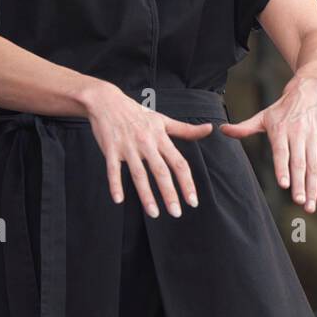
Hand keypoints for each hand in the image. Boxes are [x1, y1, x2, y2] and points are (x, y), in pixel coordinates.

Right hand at [83, 83, 212, 217]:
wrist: (107, 102)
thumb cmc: (137, 113)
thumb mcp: (163, 120)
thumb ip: (186, 129)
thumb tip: (209, 129)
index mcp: (160, 138)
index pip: (178, 163)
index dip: (187, 183)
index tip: (193, 201)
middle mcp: (146, 143)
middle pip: (161, 172)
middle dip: (170, 194)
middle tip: (177, 213)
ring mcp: (128, 147)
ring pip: (139, 174)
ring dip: (146, 195)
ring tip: (154, 214)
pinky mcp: (110, 150)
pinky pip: (113, 170)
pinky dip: (115, 185)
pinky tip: (119, 200)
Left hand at [219, 75, 316, 212]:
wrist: (310, 90)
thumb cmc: (283, 107)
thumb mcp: (264, 116)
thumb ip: (244, 127)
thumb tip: (222, 130)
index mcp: (281, 129)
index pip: (282, 152)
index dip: (283, 168)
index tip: (284, 184)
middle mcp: (299, 134)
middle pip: (300, 163)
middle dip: (300, 184)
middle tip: (299, 202)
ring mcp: (313, 138)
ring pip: (314, 167)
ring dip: (313, 188)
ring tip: (310, 206)